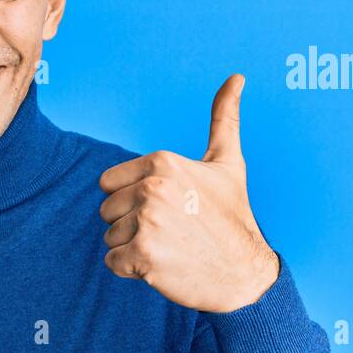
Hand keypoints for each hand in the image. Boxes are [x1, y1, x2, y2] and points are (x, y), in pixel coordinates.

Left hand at [98, 74, 279, 312]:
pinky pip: (112, 262)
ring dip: (133, 248)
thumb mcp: (227, 164)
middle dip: (131, 224)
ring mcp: (147, 222)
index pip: (110, 183)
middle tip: (171, 231)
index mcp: (163, 162)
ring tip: (169, 248)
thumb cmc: (232, 218)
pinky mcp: (142, 256)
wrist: (245, 274)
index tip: (168, 208)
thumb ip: (224, 119)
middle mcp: (153, 188)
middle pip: (107, 211)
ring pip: (110, 237)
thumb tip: (236, 77)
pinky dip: (132, 269)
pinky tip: (163, 266)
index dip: (133, 199)